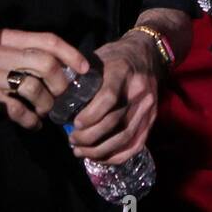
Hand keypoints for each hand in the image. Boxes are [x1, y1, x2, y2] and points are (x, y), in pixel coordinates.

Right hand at [0, 28, 89, 129]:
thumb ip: (19, 52)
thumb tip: (57, 66)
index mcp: (6, 37)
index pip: (47, 39)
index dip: (71, 53)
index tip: (84, 68)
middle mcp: (0, 53)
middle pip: (45, 64)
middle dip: (61, 83)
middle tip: (63, 96)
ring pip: (33, 88)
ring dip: (46, 104)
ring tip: (46, 112)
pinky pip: (16, 110)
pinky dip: (30, 120)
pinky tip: (34, 124)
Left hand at [69, 32, 159, 163]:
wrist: (146, 53)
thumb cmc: (115, 56)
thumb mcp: (97, 58)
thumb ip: (81, 77)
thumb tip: (58, 101)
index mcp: (122, 71)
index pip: (108, 98)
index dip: (90, 116)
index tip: (74, 125)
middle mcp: (139, 90)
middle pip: (116, 122)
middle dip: (90, 138)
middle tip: (72, 141)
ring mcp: (148, 106)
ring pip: (126, 137)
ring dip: (101, 150)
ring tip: (81, 152)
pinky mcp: (152, 118)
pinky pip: (137, 143)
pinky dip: (118, 155)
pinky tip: (101, 158)